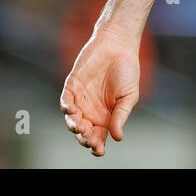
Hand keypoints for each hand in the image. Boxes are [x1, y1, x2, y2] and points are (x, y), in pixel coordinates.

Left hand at [60, 29, 140, 156]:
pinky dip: (66, 107)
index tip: (99, 150)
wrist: (118, 45)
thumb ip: (121, 115)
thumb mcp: (129, 95)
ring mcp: (80, 99)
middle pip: (83, 132)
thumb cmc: (127, 70)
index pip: (98, 136)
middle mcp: (91, 111)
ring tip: (80, 126)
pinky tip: (71, 110)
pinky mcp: (72, 86)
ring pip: (72, 119)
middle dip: (84, 138)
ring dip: (74, 125)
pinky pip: (65, 100)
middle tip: (88, 137)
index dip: (96, 145)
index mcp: (106, 116)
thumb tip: (118, 137)